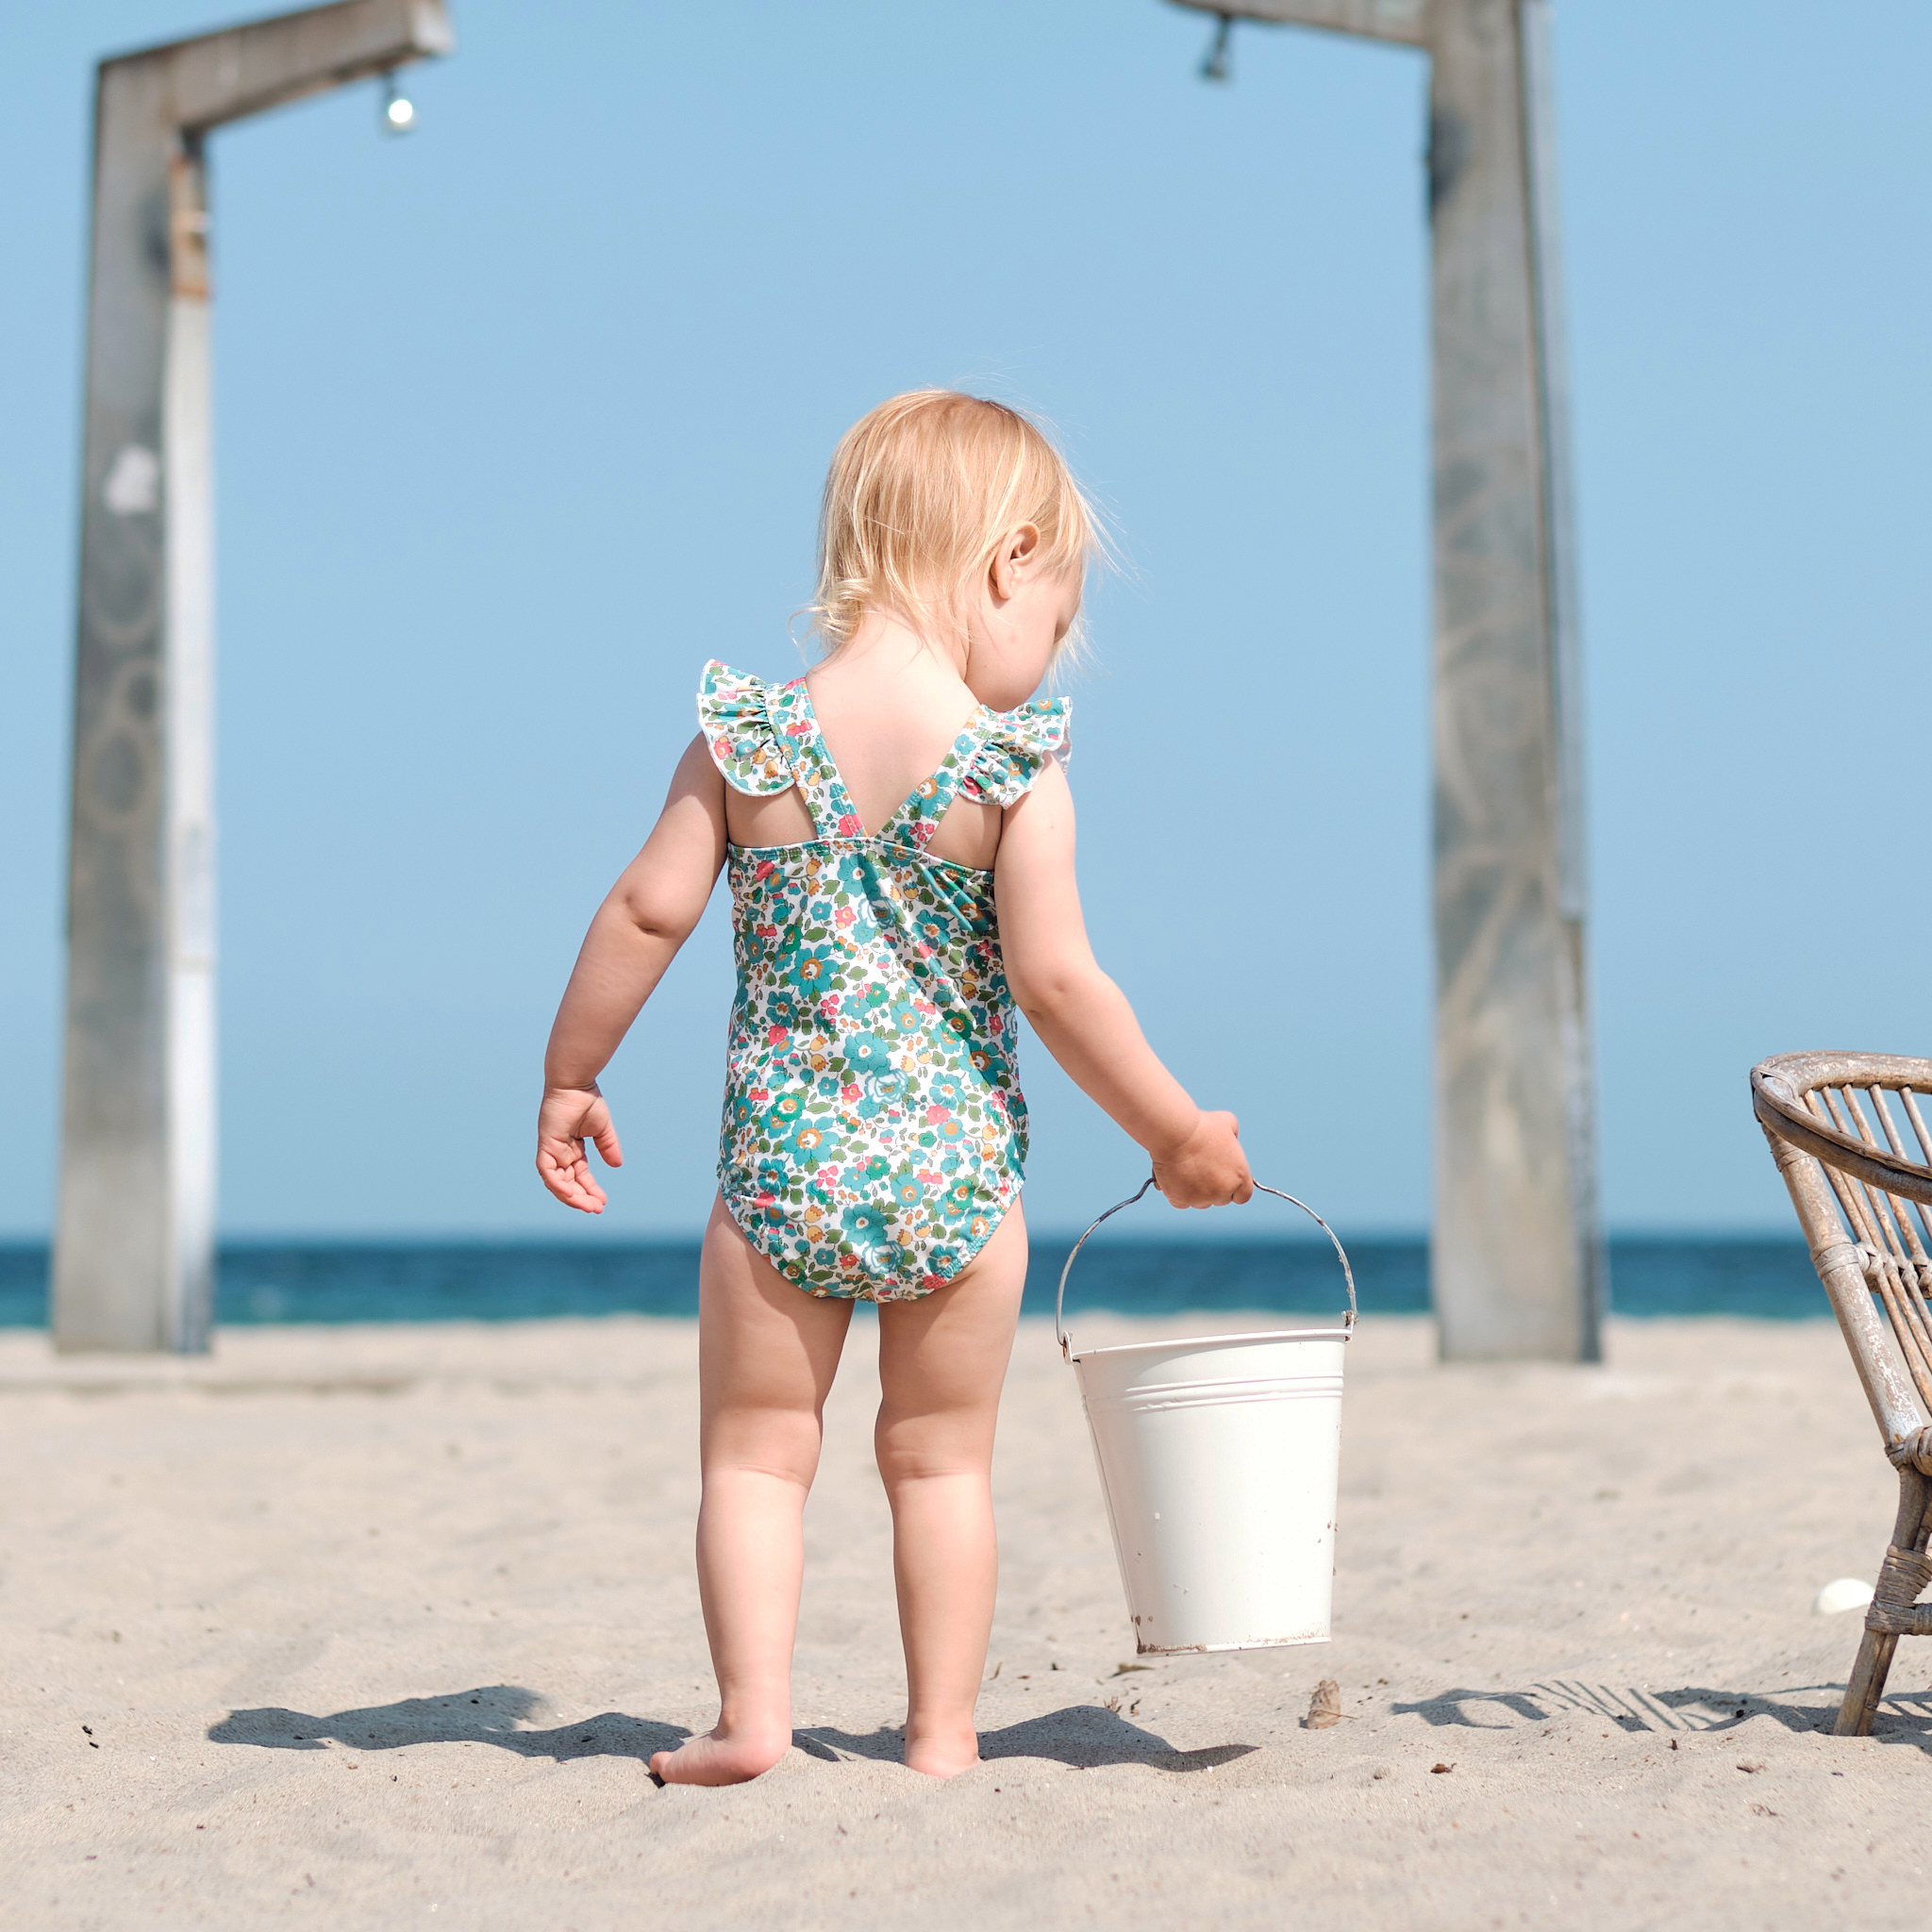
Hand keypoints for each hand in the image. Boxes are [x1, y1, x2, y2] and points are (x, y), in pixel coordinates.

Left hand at [536, 1084, 622, 1212]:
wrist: (576, 1083)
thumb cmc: (586, 1100)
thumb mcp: (602, 1129)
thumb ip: (608, 1147)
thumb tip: (617, 1165)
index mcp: (571, 1148)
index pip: (579, 1175)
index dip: (590, 1189)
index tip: (602, 1202)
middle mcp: (559, 1152)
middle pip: (568, 1183)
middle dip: (582, 1197)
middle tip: (597, 1209)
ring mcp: (551, 1150)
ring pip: (557, 1182)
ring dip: (572, 1196)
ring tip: (588, 1207)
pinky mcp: (546, 1145)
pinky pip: (548, 1172)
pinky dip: (557, 1185)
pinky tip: (571, 1195)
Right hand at [1151, 1109, 1252, 1208]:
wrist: (1175, 1133)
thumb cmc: (1202, 1126)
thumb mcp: (1229, 1123)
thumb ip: (1234, 1137)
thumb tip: (1229, 1141)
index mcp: (1240, 1176)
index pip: (1243, 1195)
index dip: (1234, 1188)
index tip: (1223, 1179)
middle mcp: (1223, 1191)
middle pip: (1221, 1199)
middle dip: (1214, 1188)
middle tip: (1202, 1170)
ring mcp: (1201, 1198)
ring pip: (1201, 1202)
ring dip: (1196, 1191)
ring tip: (1186, 1170)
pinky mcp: (1180, 1200)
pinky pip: (1181, 1202)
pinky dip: (1177, 1192)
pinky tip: (1175, 1177)